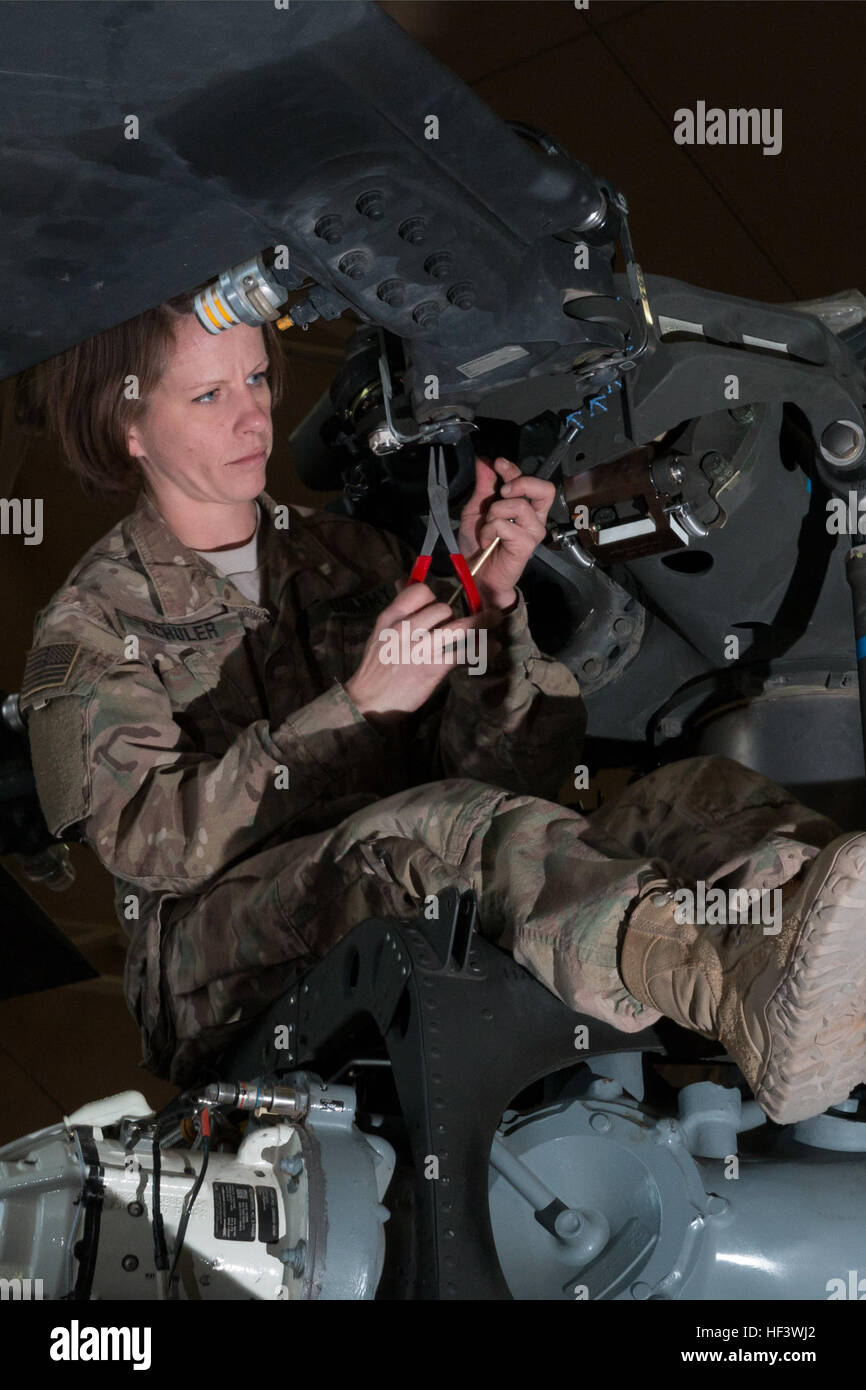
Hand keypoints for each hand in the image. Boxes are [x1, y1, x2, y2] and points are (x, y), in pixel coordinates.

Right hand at [344, 580, 494, 726]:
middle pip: (443, 608)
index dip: (432, 597)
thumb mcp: (380, 632)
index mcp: (391, 617)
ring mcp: (421, 649)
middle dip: (453, 615)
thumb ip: (397, 609)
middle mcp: (406, 629)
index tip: (436, 606)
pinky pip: (464, 654)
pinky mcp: (433, 668)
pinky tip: (493, 647)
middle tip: (455, 627)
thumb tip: (404, 580)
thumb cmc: (377, 666)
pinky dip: (482, 649)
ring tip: (495, 618)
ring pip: (459, 627)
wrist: (370, 701)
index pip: (419, 591)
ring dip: (481, 622)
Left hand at [457, 456, 554, 607]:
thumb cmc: (478, 544)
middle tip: (501, 492)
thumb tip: (484, 461)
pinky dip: (489, 531)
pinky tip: (487, 541)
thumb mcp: (477, 509)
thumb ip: (484, 486)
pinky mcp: (526, 545)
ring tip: (487, 527)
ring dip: (494, 513)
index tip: (497, 463)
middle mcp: (533, 518)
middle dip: (520, 483)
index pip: (529, 480)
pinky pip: (505, 525)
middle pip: (545, 489)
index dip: (514, 469)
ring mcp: (532, 532)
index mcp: (524, 506)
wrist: (475, 574)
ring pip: (518, 506)